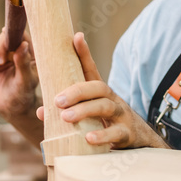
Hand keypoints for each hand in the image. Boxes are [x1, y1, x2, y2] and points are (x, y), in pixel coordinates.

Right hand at [0, 28, 38, 118]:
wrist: (7, 107)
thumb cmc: (21, 95)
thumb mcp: (25, 82)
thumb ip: (24, 64)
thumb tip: (24, 44)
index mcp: (28, 52)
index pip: (21, 35)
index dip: (12, 36)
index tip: (7, 46)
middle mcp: (14, 49)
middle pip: (2, 36)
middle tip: (0, 63)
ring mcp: (0, 53)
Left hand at [36, 32, 166, 149]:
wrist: (139, 142)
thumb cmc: (105, 125)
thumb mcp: (88, 116)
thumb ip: (66, 111)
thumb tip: (41, 111)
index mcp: (100, 92)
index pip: (91, 70)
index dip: (84, 53)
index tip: (76, 37)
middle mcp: (112, 99)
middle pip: (98, 87)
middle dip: (77, 91)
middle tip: (58, 101)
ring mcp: (121, 115)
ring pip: (105, 106)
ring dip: (85, 110)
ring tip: (66, 117)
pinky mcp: (127, 134)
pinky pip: (116, 133)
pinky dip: (102, 135)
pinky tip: (88, 138)